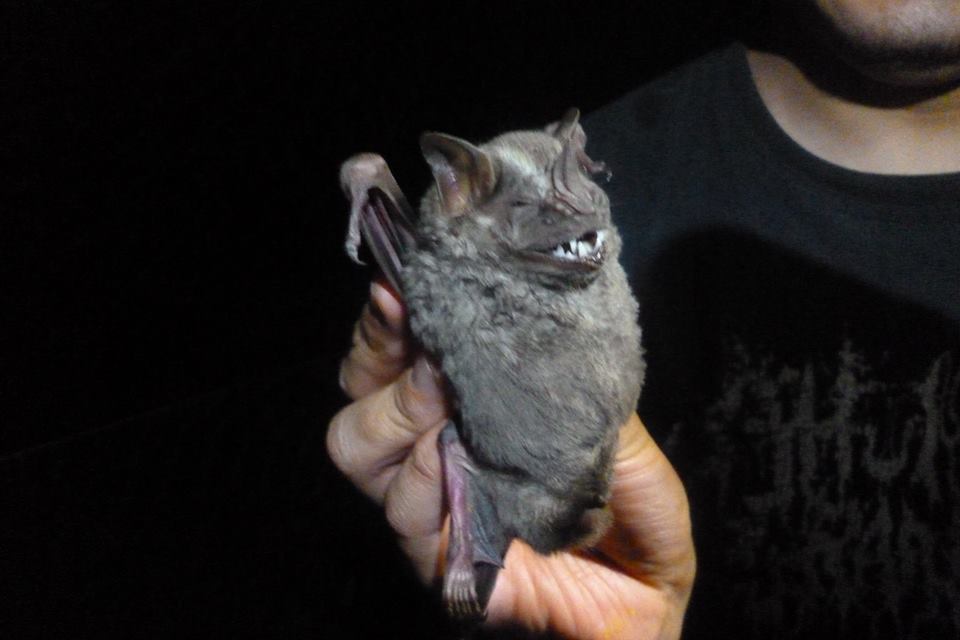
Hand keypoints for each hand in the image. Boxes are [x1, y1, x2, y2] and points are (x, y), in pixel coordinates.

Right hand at [328, 281, 695, 638]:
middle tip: (434, 350)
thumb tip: (520, 305)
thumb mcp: (604, 413)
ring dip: (401, 411)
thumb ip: (558, 370)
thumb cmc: (632, 500)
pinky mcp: (440, 558)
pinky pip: (402, 507)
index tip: (400, 284)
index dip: (385, 323)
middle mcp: (430, 459)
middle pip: (356, 398)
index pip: (390, 362)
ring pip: (357, 446)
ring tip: (450, 401)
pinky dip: (426, 471)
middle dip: (382, 363)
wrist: (653, 585)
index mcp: (458, 418)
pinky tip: (459, 456)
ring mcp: (430, 509)